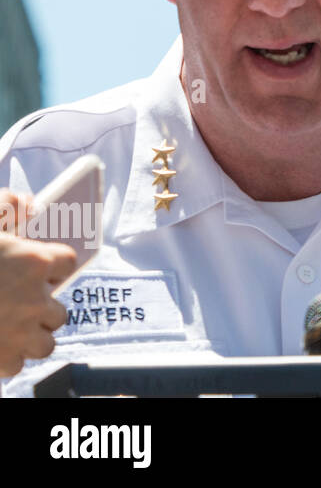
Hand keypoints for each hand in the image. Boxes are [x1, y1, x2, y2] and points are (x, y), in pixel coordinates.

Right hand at [0, 189, 76, 378]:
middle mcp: (35, 299)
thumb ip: (6, 206)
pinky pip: (17, 364)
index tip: (39, 269)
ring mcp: (20, 332)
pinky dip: (6, 358)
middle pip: (59, 311)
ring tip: (10, 328)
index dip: (52, 266)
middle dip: (40, 308)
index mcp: (34, 260)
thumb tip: (29, 203)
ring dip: (30, 337)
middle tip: (18, 303)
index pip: (67, 263)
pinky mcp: (2, 360)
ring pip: (45, 343)